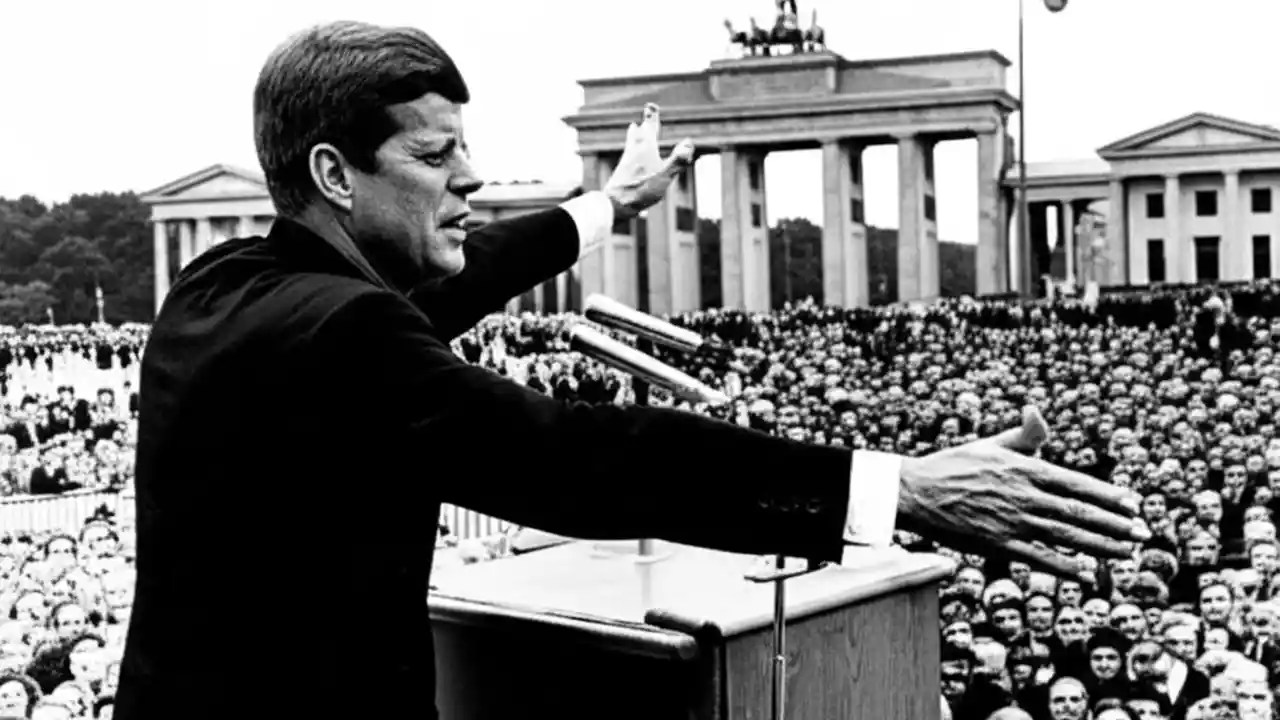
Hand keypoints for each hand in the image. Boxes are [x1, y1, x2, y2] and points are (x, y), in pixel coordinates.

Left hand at [603, 103, 694, 220]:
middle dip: (645, 123)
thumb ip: (678, 160)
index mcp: (646, 148)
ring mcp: (626, 160)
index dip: (652, 116)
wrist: (615, 204)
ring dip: (635, 133)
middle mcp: (634, 150)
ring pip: (631, 141)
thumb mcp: (664, 176)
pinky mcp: (621, 171)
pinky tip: (629, 155)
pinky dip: (631, 148)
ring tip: (633, 127)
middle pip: (640, 132)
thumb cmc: (641, 190)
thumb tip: (689, 143)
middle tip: (647, 112)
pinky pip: (628, 154)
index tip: (651, 105)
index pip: (651, 127)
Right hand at [896, 405, 1146, 578]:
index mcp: (1025, 469)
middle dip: (1117, 524)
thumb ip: (1021, 435)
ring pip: (1067, 535)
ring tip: (1128, 553)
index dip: (1109, 495)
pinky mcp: (998, 543)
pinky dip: (1066, 568)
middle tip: (1145, 534)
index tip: (1135, 504)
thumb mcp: (990, 445)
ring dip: (1101, 546)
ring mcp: (1013, 521)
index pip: (1077, 483)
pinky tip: (1087, 575)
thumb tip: (1036, 411)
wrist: (917, 490)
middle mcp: (1024, 495)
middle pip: (1080, 511)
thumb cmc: (954, 465)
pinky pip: (1039, 557)